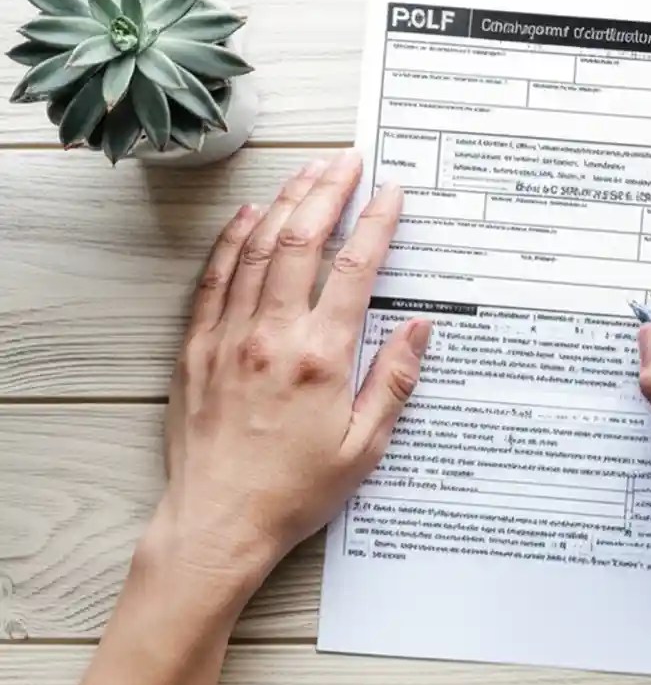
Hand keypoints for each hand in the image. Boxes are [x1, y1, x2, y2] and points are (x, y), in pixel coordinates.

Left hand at [155, 151, 429, 583]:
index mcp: (322, 358)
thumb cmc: (294, 492)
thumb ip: (393, 381)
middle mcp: (273, 336)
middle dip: (329, 192)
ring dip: (286, 203)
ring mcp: (230, 337)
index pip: (354, 269)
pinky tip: (250, 215)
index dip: (376, 223)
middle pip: (303, 241)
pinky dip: (234, 240)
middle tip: (348, 161)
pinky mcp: (198, 348)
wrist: (217, 523)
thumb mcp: (363, 447)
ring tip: (309, 171)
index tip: (391, 194)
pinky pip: (216, 278)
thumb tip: (418, 327)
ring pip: (259, 249)